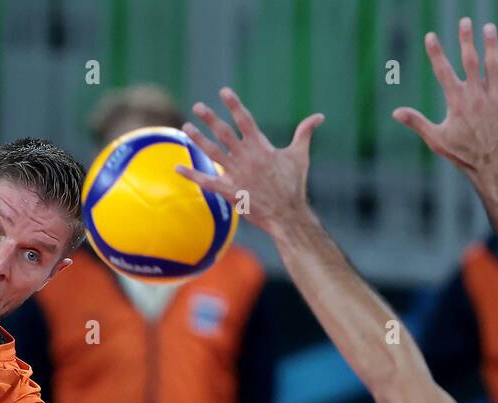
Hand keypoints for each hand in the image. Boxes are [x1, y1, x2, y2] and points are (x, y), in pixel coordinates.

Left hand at [177, 87, 323, 236]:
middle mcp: (246, 157)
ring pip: (213, 152)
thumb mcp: (300, 156)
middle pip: (224, 133)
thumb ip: (305, 133)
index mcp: (261, 147)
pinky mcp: (230, 191)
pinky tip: (178, 168)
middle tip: (198, 106)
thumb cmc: (295, 185)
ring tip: (186, 126)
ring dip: (198, 139)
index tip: (223, 91)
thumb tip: (319, 117)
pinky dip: (192, 175)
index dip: (234, 105)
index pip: (245, 120)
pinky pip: (207, 181)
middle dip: (210, 118)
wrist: (288, 215)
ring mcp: (236, 174)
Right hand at [391, 20, 497, 179]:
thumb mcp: (436, 140)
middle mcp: (476, 95)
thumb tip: (395, 112)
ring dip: (491, 44)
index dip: (436, 53)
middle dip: (466, 39)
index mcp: (457, 102)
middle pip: (471, 61)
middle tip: (465, 21)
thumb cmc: (462, 155)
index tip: (430, 36)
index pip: (443, 72)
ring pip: (494, 65)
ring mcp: (496, 97)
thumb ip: (417, 122)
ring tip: (488, 27)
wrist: (493, 167)